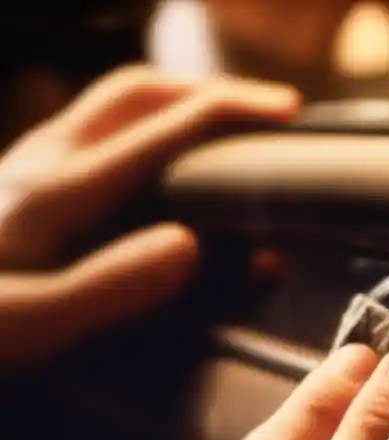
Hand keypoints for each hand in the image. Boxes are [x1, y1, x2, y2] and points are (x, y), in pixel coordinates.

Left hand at [0, 65, 298, 368]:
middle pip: (136, 93)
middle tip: (266, 112)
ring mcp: (25, 170)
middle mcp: (42, 165)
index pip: (161, 130)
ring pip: (112, 108)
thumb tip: (189, 246)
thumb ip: (110, 286)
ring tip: (223, 132)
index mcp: (57, 193)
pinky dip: (143, 135)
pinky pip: (94, 136)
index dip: (231, 114)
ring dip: (174, 106)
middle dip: (209, 92)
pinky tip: (156, 174)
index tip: (288, 116)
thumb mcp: (28, 325)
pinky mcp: (16, 187)